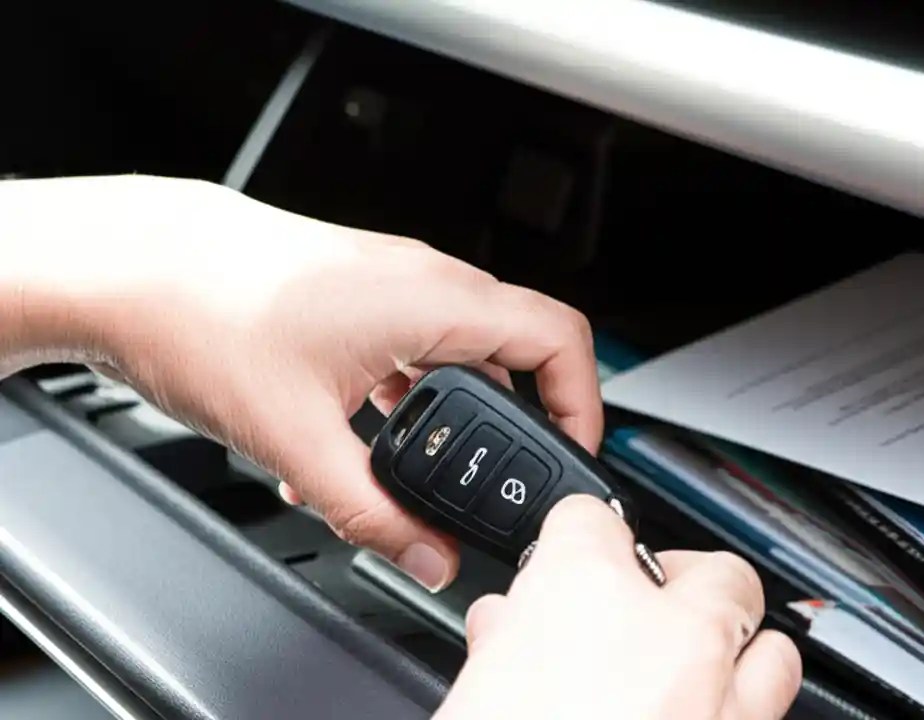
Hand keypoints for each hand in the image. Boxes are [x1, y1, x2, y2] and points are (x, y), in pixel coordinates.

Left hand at [7, 175, 602, 590]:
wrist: (129, 263)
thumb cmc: (201, 312)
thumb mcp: (295, 438)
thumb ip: (372, 511)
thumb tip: (424, 553)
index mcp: (433, 300)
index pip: (559, 340)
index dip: (581, 405)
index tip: (564, 457)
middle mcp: (424, 280)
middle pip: (518, 350)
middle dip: (511, 425)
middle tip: (492, 480)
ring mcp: (390, 283)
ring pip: (460, 353)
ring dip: (451, 417)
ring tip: (413, 470)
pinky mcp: (357, 295)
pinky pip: (414, 347)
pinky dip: (406, 399)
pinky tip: (352, 442)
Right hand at [437, 495, 802, 719]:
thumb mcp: (473, 697)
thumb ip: (505, 652)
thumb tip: (508, 632)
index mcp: (578, 598)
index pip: (590, 521)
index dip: (580, 543)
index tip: (572, 563)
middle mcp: (667, 637)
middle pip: (711, 570)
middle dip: (686, 589)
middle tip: (648, 617)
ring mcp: (719, 706)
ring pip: (773, 650)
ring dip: (743, 661)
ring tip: (700, 679)